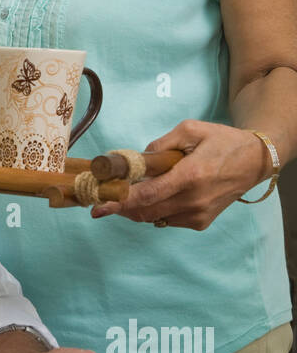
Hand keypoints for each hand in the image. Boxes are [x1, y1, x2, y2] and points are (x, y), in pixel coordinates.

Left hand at [89, 121, 270, 229]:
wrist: (255, 161)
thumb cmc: (223, 142)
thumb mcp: (190, 130)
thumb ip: (160, 145)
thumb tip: (136, 159)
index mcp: (190, 176)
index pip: (147, 195)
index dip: (120, 201)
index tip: (98, 206)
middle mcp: (194, 200)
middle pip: (145, 211)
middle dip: (121, 206)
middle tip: (104, 198)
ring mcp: (198, 214)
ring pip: (154, 217)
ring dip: (137, 208)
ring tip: (130, 192)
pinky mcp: (201, 222)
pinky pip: (167, 220)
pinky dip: (156, 210)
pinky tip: (158, 195)